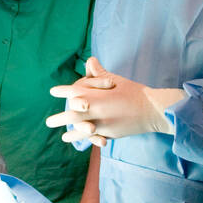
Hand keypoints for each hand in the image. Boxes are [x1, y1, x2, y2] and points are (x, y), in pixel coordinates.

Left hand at [46, 57, 184, 144]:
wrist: (154, 110)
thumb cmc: (135, 92)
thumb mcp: (116, 80)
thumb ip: (100, 74)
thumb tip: (90, 61)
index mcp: (97, 96)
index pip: (75, 92)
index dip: (63, 91)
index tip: (53, 91)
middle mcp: (97, 111)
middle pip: (73, 115)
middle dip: (60, 118)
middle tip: (48, 122)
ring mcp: (103, 124)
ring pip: (81, 129)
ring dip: (71, 133)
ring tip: (61, 136)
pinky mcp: (110, 133)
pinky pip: (93, 137)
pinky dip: (83, 139)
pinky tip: (77, 141)